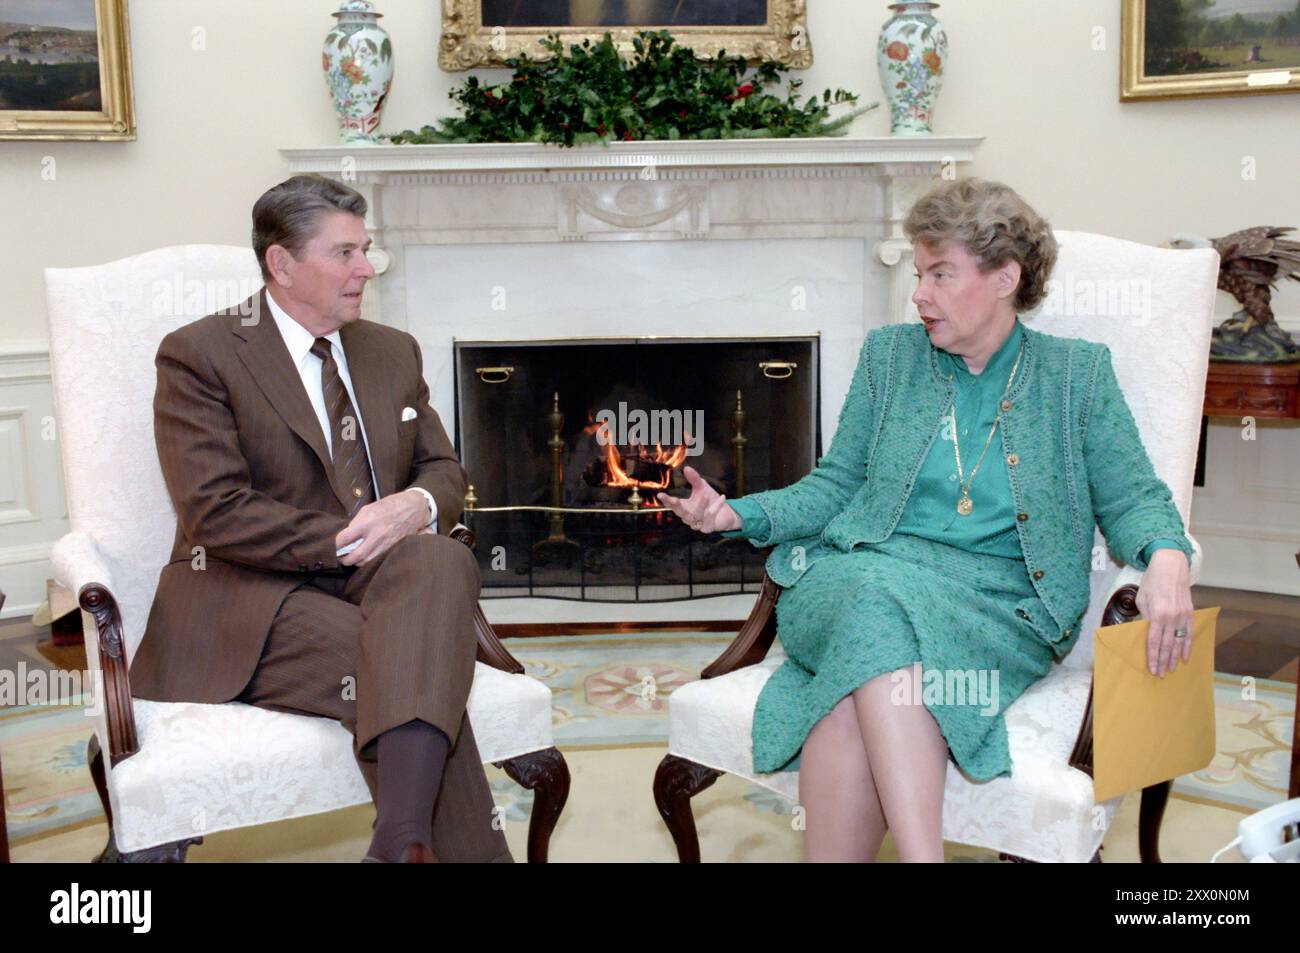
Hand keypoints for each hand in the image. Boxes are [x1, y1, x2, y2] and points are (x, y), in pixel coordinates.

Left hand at [335, 489, 430, 565]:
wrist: (413, 509)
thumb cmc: (390, 505)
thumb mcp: (369, 508)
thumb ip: (357, 522)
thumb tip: (348, 533)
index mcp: (366, 523)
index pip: (344, 539)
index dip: (335, 545)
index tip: (332, 546)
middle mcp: (375, 536)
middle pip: (354, 557)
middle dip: (345, 560)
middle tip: (341, 558)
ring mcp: (384, 545)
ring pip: (365, 562)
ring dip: (356, 562)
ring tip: (352, 558)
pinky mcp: (391, 549)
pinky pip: (376, 559)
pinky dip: (368, 560)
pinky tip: (365, 556)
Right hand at [655, 466, 740, 533]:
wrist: (725, 513)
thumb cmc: (710, 500)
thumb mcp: (702, 487)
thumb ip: (694, 479)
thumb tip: (686, 468)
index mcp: (684, 507)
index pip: (672, 505)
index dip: (665, 500)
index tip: (660, 494)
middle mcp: (688, 517)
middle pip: (680, 513)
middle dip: (676, 506)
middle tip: (674, 499)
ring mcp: (697, 524)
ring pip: (696, 516)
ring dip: (700, 506)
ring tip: (706, 496)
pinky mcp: (708, 528)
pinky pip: (710, 517)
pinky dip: (716, 506)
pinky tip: (722, 497)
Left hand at [1135, 548, 1193, 676]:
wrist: (1171, 565)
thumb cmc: (1152, 581)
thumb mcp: (1142, 598)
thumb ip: (1146, 617)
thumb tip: (1147, 632)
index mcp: (1158, 613)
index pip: (1154, 641)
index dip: (1153, 657)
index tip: (1151, 669)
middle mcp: (1172, 617)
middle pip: (1167, 645)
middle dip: (1163, 661)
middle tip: (1160, 674)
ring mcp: (1183, 615)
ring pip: (1179, 642)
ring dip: (1175, 657)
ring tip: (1171, 670)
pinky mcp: (1190, 612)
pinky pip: (1190, 633)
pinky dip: (1187, 646)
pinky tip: (1185, 657)